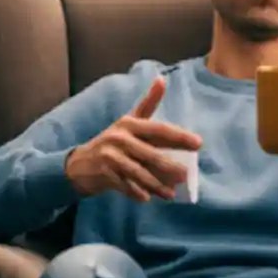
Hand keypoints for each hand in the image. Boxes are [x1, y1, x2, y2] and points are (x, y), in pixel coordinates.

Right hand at [65, 77, 200, 201]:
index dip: (179, 136)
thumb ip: (148, 104)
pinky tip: (147, 199)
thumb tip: (162, 79)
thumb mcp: (128, 121)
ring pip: (138, 172)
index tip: (198, 144)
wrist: (79, 164)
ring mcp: (109, 156)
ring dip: (156, 185)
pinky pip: (124, 185)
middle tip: (185, 176)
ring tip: (170, 194)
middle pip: (150, 154)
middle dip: (169, 166)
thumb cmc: (113, 142)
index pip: (158, 129)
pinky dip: (136, 192)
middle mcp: (119, 138)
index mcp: (129, 124)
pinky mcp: (103, 173)